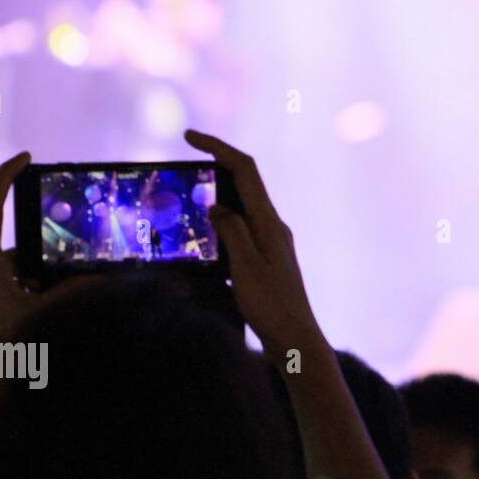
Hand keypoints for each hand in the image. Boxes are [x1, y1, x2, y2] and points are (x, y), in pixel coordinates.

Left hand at [0, 152, 96, 349]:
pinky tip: (19, 317)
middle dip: (31, 265)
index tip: (25, 157)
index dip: (7, 176)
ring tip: (32, 313)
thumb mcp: (38, 315)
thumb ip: (68, 291)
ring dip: (20, 284)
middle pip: (6, 251)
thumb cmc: (3, 350)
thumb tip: (100, 277)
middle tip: (45, 291)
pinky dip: (8, 294)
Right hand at [184, 130, 318, 355]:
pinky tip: (200, 244)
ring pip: (238, 210)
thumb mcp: (246, 268)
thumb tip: (217, 205)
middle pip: (243, 185)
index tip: (189, 136)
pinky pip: (238, 234)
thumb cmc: (273, 308)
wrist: (295, 342)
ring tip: (184, 207)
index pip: (245, 170)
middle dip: (214, 169)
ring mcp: (270, 244)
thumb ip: (232, 232)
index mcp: (269, 223)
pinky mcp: (265, 262)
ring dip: (213, 201)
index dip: (218, 147)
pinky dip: (217, 230)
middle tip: (183, 168)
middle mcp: (273, 227)